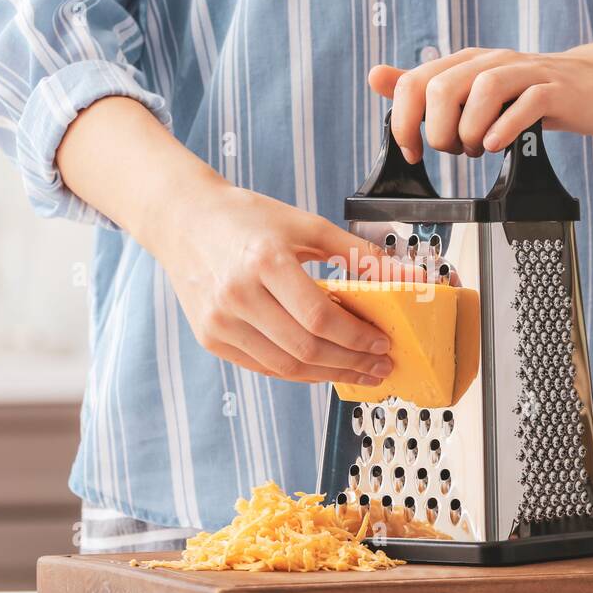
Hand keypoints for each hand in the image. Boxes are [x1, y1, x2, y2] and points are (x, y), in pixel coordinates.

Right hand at [143, 179, 403, 385]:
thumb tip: (410, 277)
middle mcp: (237, 295)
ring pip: (285, 367)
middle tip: (380, 366)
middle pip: (305, 349)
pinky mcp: (211, 338)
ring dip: (329, 374)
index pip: (319, 318)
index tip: (383, 342)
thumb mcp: (306, 225)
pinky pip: (264, 367)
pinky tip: (324, 366)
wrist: (183, 221)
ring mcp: (220, 322)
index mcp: (264, 262)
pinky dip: (298, 371)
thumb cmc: (247, 218)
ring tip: (359, 372)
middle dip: (351, 363)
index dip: (357, 337)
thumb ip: (358, 254)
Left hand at [367, 43, 592, 161]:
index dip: (405, 121)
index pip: (415, 82)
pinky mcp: (555, 90)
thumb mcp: (473, 88)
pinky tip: (497, 146)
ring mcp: (526, 72)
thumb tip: (376, 75)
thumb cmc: (529, 92)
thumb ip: (424, 85)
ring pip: (484, 89)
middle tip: (452, 150)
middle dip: (438, 131)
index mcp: (466, 62)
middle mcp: (492, 61)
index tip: (413, 151)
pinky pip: (527, 102)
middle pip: (444, 87)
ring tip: (476, 149)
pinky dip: (505, 127)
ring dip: (471, 130)